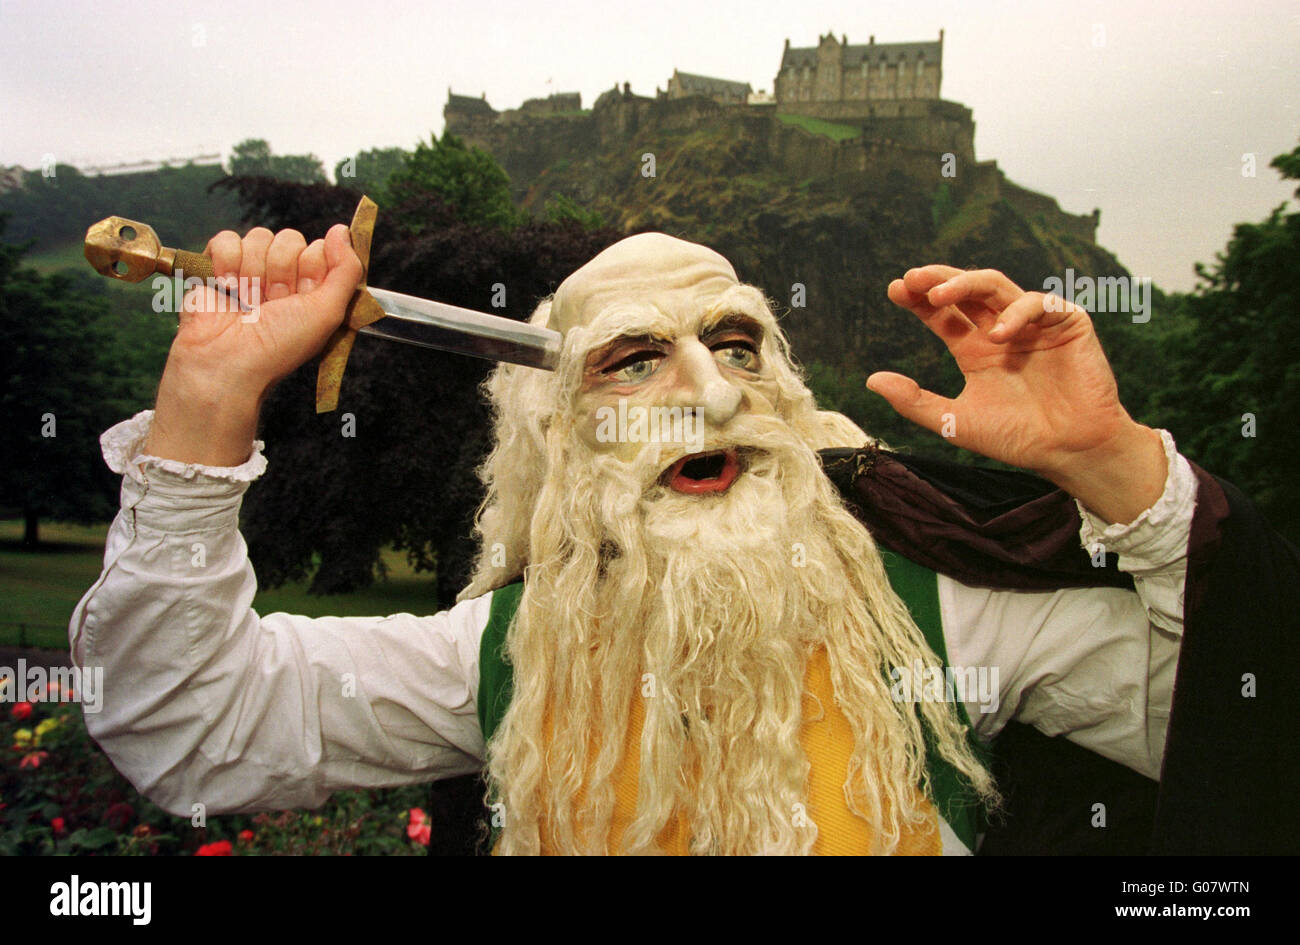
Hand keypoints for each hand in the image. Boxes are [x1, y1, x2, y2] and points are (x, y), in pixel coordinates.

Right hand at [170, 224, 361, 392]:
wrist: (227, 362)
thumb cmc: (279, 346)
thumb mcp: (328, 313)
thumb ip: (346, 271)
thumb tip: (342, 231)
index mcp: (310, 288)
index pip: (319, 248)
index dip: (310, 268)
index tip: (302, 295)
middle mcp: (282, 278)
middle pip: (289, 239)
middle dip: (280, 271)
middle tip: (272, 302)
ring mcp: (248, 270)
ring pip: (259, 237)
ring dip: (253, 272)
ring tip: (248, 302)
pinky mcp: (216, 266)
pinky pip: (227, 239)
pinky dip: (226, 262)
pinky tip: (226, 288)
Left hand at [867, 266, 1165, 523]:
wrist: (1070, 452)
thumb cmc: (1016, 438)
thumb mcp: (954, 422)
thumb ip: (914, 402)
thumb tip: (871, 380)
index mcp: (974, 350)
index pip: (942, 314)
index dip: (919, 300)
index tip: (894, 290)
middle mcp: (1000, 331)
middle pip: (966, 291)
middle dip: (938, 280)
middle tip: (912, 278)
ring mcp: (1033, 324)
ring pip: (997, 287)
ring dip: (967, 284)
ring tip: (940, 295)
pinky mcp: (1067, 324)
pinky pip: (1039, 304)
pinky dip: (1017, 312)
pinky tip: (998, 334)